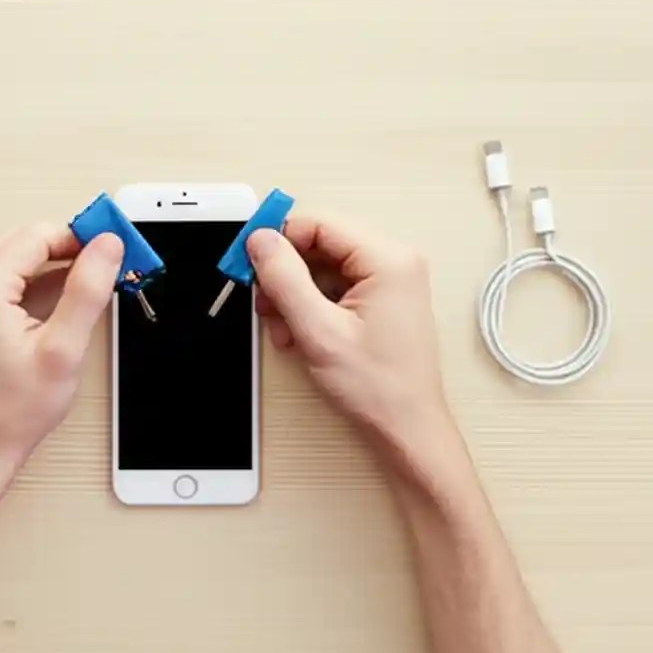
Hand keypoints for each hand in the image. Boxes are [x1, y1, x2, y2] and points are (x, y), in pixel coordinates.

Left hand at [0, 224, 122, 488]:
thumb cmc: (10, 413)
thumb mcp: (64, 351)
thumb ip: (87, 290)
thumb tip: (106, 247)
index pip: (36, 236)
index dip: (79, 238)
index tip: (109, 245)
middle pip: (19, 241)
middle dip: (63, 250)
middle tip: (101, 267)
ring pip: (6, 255)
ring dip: (43, 265)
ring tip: (79, 289)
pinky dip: (22, 280)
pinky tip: (48, 302)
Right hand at [247, 217, 459, 473]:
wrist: (406, 428)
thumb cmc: (379, 388)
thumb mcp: (319, 331)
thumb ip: (285, 280)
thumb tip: (261, 242)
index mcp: (387, 260)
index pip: (318, 224)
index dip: (277, 239)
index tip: (246, 257)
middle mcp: (393, 263)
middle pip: (318, 245)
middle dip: (284, 274)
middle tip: (260, 300)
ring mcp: (388, 283)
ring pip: (321, 269)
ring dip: (293, 296)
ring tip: (283, 329)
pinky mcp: (380, 301)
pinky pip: (333, 289)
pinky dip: (309, 308)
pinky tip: (299, 335)